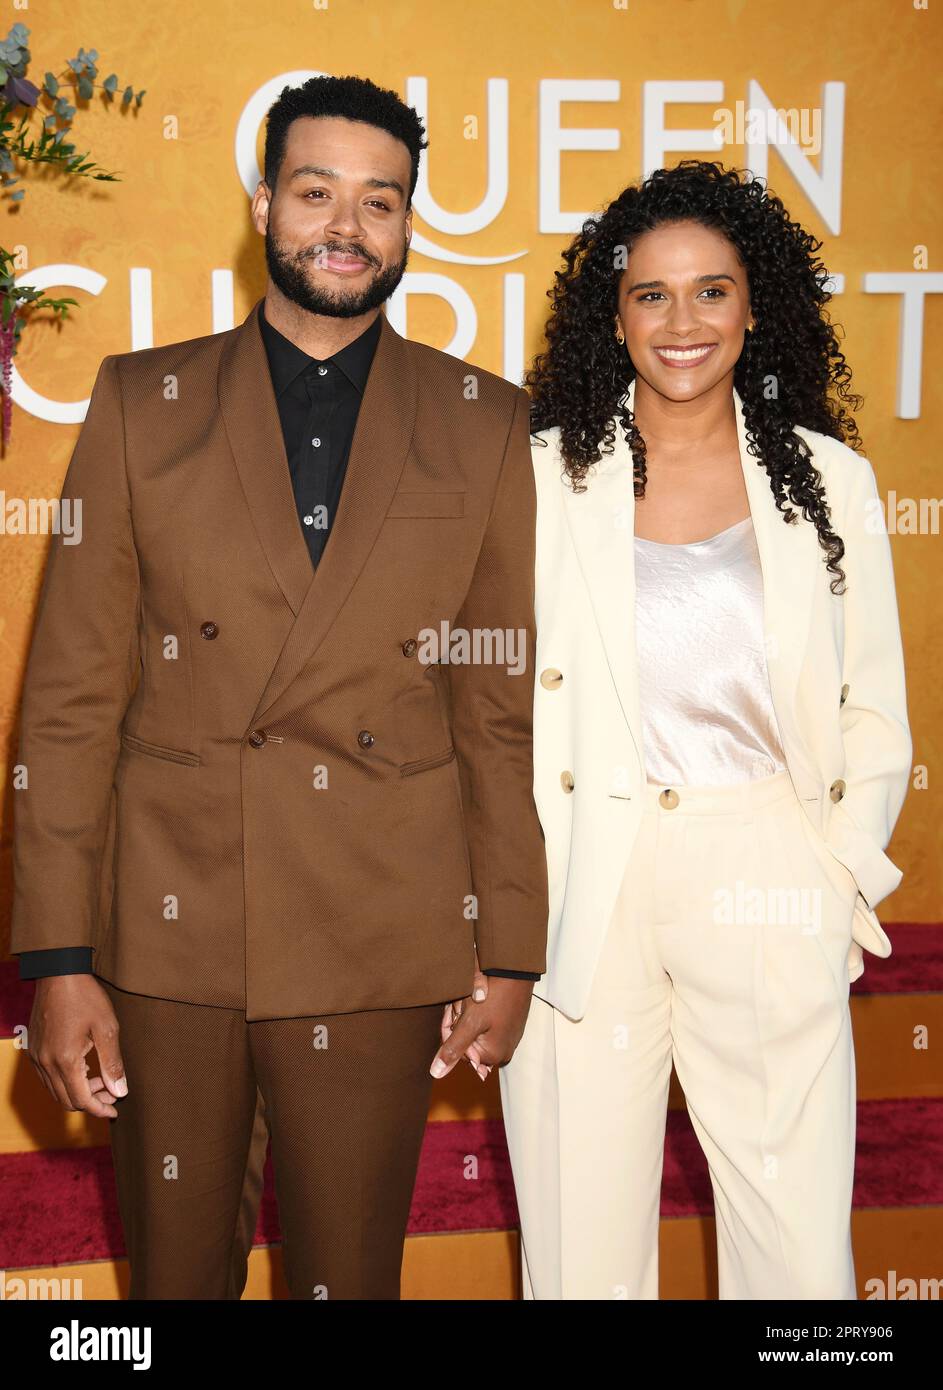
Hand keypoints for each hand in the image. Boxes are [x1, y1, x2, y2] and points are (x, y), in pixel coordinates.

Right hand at [27, 974, 127, 1118]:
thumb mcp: (107, 1028)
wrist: (59, 973)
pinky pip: (47, 1077)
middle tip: (112, 1092)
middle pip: (67, 1100)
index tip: (115, 1111)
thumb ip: (112, 1063)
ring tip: (101, 1078)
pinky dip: (65, 1081)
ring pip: (55, 1091)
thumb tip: (120, 1091)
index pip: (81, 1099)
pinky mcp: (33, 1048)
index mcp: (65, 1060)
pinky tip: (83, 1067)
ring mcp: (36, 1056)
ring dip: (78, 1091)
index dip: (100, 1109)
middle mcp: (46, 1063)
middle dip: (91, 1101)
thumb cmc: (85, 997)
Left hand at [431, 977, 534, 1079]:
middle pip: (467, 1042)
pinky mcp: (510, 1027)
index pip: (458, 1052)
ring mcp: (508, 1039)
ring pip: (475, 1031)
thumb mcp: (470, 1023)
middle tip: (463, 1002)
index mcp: (492, 1055)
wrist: (516, 972)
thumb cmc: (494, 996)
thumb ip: (453, 1049)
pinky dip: (479, 1012)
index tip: (455, 1011)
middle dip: (461, 1022)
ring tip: (472, 998)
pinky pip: (487, 1024)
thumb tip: (436, 1073)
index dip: (451, 1030)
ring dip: (468, 1016)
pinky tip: (481, 999)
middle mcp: (502, 1052)